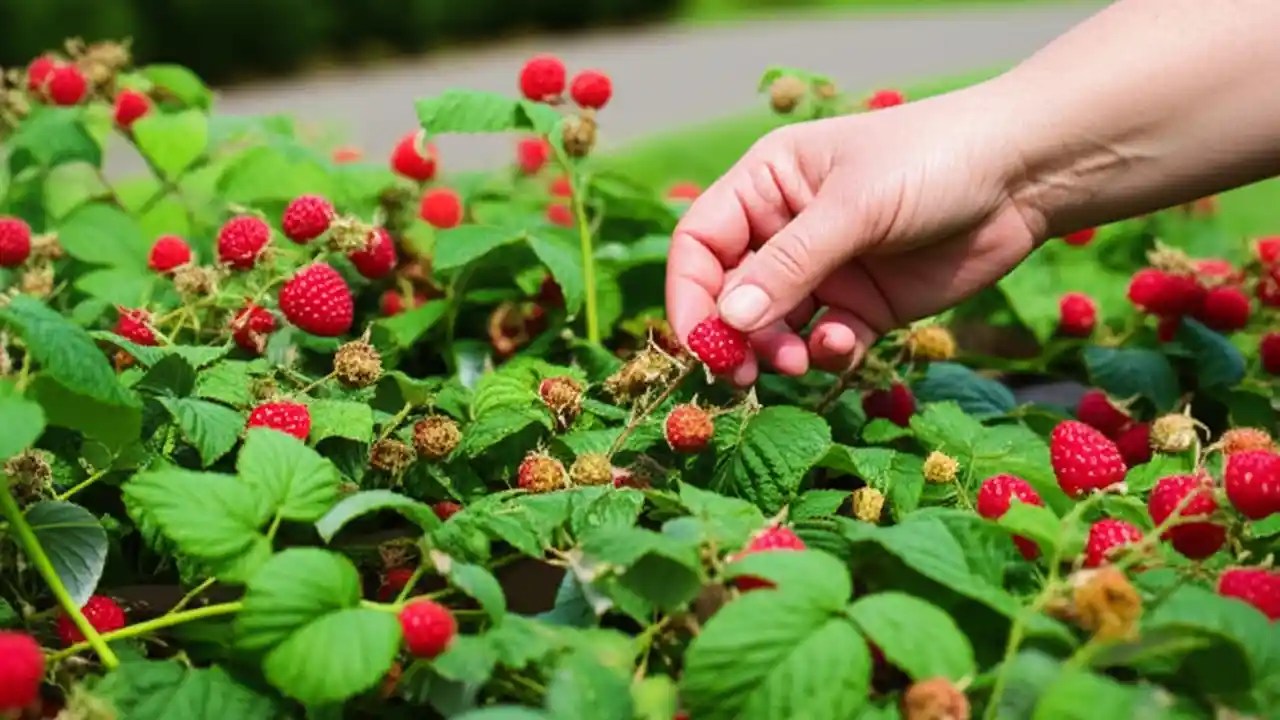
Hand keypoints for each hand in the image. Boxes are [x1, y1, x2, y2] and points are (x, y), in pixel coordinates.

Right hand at [665, 80, 1046, 385]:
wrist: (1026, 176)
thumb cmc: (932, 161)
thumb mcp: (853, 208)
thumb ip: (787, 267)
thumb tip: (726, 322)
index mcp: (767, 184)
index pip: (700, 244)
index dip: (689, 294)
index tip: (699, 342)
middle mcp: (785, 229)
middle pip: (729, 294)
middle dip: (735, 335)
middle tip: (743, 373)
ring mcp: (826, 270)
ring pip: (774, 327)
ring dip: (778, 351)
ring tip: (799, 361)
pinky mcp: (865, 306)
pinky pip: (825, 342)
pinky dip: (827, 352)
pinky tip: (847, 343)